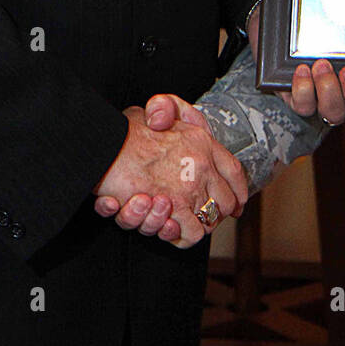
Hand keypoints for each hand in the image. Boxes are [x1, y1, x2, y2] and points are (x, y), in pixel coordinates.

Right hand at [93, 103, 247, 247]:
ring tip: (175, 220)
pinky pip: (190, 234)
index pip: (234, 170)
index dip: (238, 190)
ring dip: (193, 225)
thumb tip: (165, 119)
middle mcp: (202, 165)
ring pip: (209, 221)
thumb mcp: (151, 109)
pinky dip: (180, 236)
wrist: (106, 148)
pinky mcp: (173, 209)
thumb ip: (165, 109)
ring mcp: (189, 188)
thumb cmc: (125, 132)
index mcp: (201, 140)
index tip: (237, 202)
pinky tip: (168, 227)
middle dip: (214, 213)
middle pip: (226, 201)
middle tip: (197, 215)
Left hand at [248, 3, 344, 126]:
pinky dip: (303, 90)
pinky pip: (302, 106)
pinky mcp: (295, 96)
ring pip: (334, 114)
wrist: (278, 17)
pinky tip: (302, 71)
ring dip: (328, 92)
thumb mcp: (344, 21)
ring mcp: (321, 96)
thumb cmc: (316, 20)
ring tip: (320, 66)